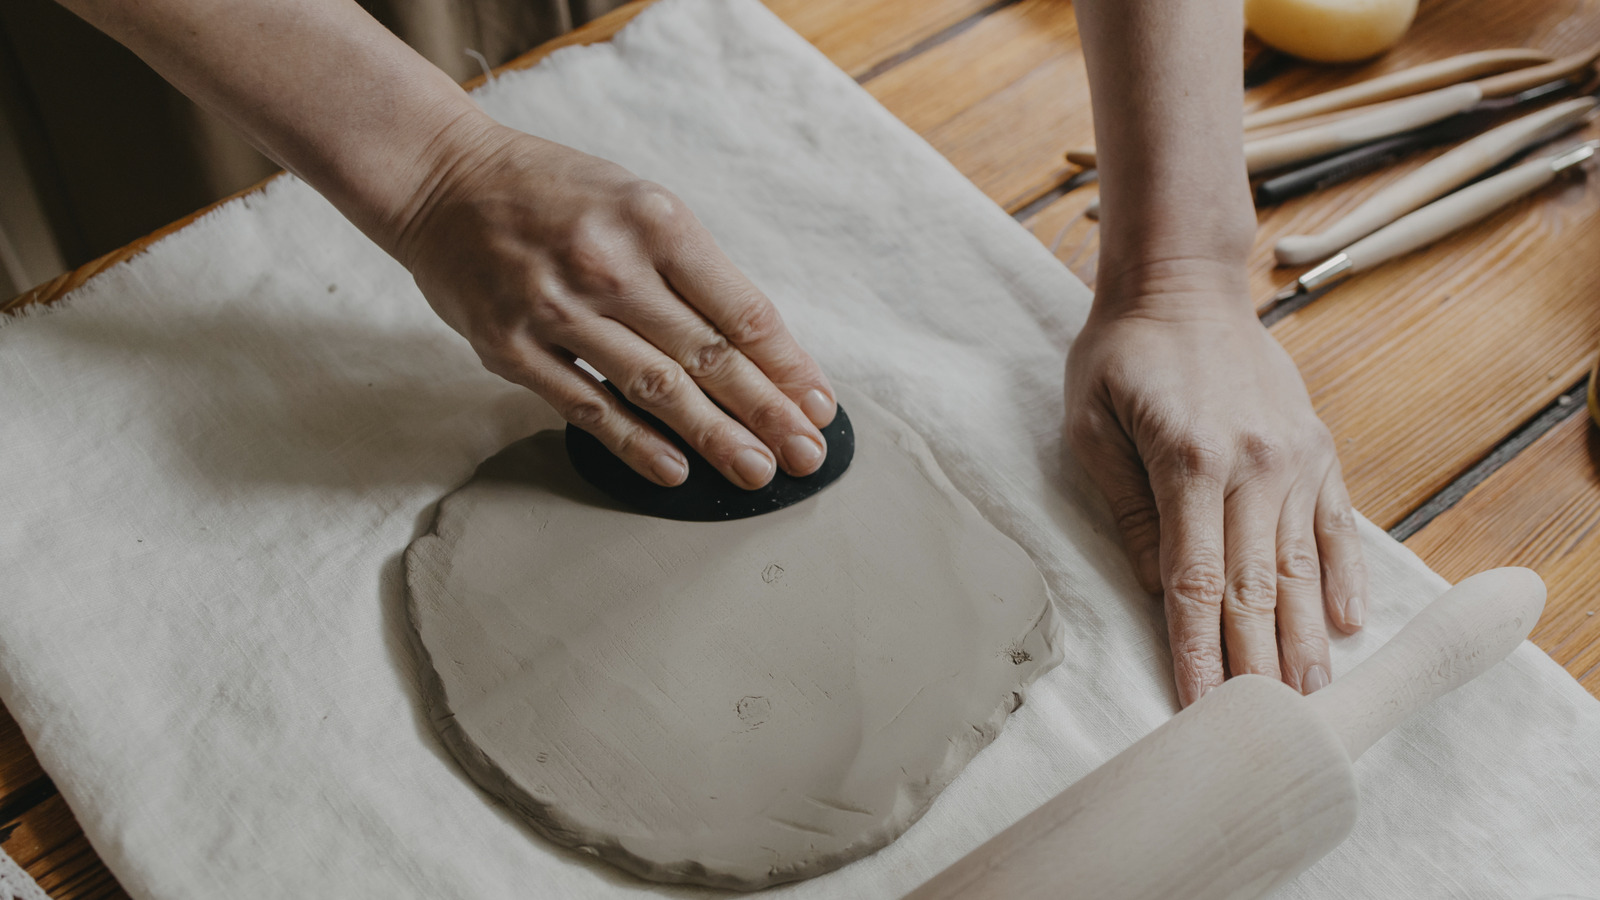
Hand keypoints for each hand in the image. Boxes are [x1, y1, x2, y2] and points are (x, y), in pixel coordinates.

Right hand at [393, 118, 836, 489]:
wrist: (440, 180)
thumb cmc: (552, 193)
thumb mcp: (635, 202)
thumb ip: (690, 269)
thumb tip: (757, 347)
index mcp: (656, 222)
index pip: (742, 310)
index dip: (788, 365)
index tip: (818, 406)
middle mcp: (612, 265)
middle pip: (710, 355)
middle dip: (768, 412)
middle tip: (806, 456)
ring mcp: (559, 310)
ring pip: (657, 387)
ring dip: (715, 436)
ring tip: (758, 472)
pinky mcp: (512, 347)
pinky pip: (587, 404)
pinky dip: (635, 442)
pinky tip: (674, 472)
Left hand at [1064, 264, 1367, 706]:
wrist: (1182, 283)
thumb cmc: (1121, 355)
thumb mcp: (1093, 429)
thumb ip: (1127, 512)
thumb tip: (1152, 592)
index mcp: (1190, 462)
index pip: (1194, 583)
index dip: (1197, 652)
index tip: (1197, 709)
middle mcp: (1253, 465)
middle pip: (1256, 587)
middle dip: (1256, 665)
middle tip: (1265, 730)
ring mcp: (1294, 456)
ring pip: (1299, 565)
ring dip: (1304, 636)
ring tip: (1311, 698)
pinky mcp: (1316, 446)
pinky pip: (1334, 523)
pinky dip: (1342, 576)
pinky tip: (1348, 624)